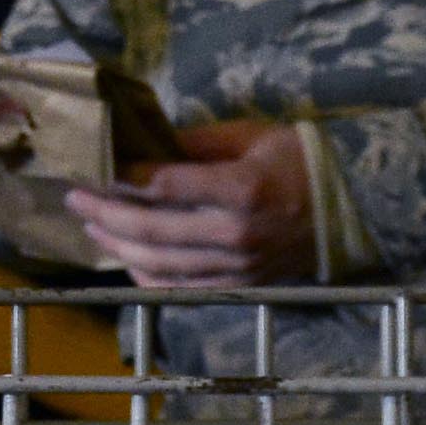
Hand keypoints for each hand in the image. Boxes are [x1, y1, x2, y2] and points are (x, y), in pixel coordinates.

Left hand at [66, 128, 318, 292]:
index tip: (93, 170)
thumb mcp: (250, 136)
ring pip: (160, 265)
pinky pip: (180, 288)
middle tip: (75, 199)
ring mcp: (236, 266)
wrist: (350, 210)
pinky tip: (125, 260)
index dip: (122, 180)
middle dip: (105, 215)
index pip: (165, 187)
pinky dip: (146, 276)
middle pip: (152, 230)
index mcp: (240, 190)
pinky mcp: (238, 286)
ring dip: (117, 247)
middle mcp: (235, 234)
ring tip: (91, 227)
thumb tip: (145, 145)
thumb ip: (196, 143)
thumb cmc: (298, 162)